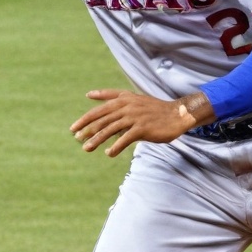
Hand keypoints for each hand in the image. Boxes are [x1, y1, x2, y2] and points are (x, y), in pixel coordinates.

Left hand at [70, 89, 213, 156]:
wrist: (177, 114)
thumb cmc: (154, 109)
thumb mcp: (134, 99)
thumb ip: (116, 98)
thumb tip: (93, 97)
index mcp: (124, 99)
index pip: (100, 108)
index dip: (85, 118)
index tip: (73, 127)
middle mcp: (127, 106)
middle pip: (102, 118)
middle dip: (87, 129)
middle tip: (76, 138)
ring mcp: (135, 117)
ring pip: (110, 129)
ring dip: (97, 140)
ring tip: (86, 148)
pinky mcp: (143, 128)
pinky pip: (125, 139)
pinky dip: (116, 147)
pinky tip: (108, 154)